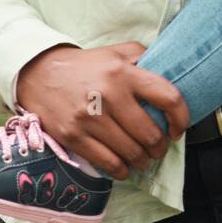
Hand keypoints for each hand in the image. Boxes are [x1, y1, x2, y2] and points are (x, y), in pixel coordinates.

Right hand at [13, 42, 189, 179]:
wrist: (39, 74)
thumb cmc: (86, 66)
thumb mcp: (116, 52)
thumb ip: (144, 57)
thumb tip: (171, 70)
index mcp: (124, 72)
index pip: (167, 97)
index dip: (181, 117)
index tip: (179, 128)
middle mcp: (109, 94)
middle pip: (150, 134)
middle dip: (160, 146)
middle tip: (159, 147)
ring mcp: (90, 118)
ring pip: (131, 152)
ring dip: (143, 160)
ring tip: (143, 157)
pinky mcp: (74, 136)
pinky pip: (108, 163)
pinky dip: (122, 170)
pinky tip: (125, 166)